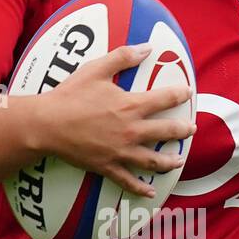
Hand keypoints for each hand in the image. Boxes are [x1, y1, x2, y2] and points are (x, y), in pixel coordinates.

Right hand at [35, 44, 195, 197]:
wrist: (47, 124)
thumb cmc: (70, 95)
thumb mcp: (96, 69)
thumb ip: (123, 56)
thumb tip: (147, 47)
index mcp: (130, 106)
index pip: (164, 99)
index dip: (179, 95)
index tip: (188, 92)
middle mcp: (131, 131)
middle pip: (166, 132)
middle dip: (182, 130)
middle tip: (191, 128)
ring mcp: (120, 152)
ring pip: (153, 160)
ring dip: (169, 161)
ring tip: (178, 160)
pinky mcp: (107, 167)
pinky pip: (128, 181)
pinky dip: (140, 188)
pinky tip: (151, 192)